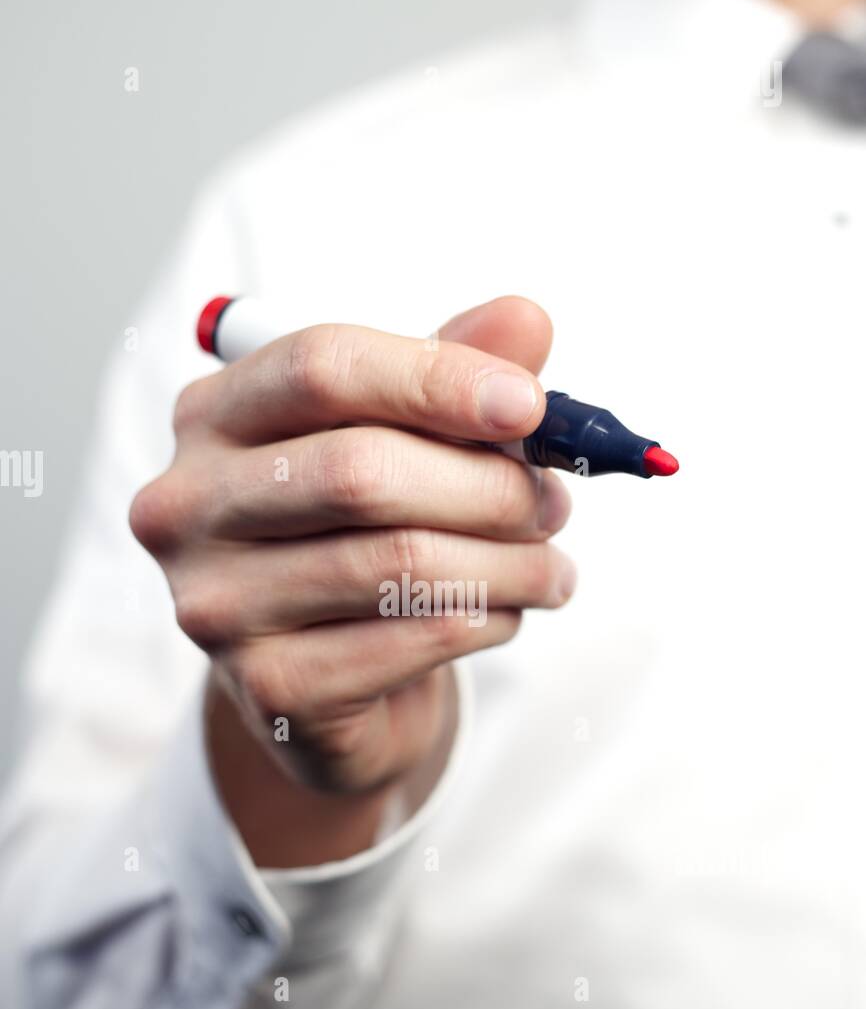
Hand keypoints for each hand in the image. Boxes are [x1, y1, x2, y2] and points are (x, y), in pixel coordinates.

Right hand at [130, 296, 574, 810]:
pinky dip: (484, 621)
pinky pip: (411, 639)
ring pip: (398, 562)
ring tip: (552, 569)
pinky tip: (504, 615)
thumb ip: (451, 369)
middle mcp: (190, 505)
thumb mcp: (400, 438)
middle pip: (360, 470)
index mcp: (214, 416)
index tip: (530, 406)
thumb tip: (524, 320)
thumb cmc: (359, 537)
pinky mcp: (268, 687)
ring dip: (508, 564)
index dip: (436, 378)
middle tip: (555, 505)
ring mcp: (217, 602)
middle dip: (488, 487)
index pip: (320, 367)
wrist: (325, 685)